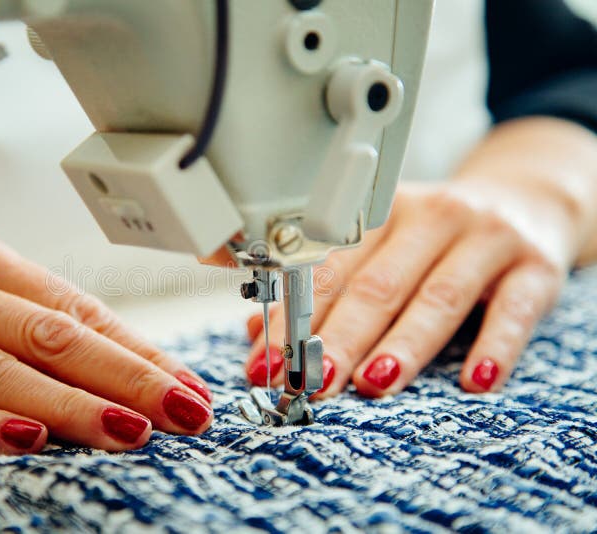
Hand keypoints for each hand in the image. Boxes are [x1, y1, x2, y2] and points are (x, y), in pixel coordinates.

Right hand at [0, 221, 212, 453]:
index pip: (74, 306)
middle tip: (183, 410)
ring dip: (69, 406)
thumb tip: (104, 364)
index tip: (185, 383)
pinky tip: (28, 440)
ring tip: (129, 431)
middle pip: (49, 335)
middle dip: (126, 377)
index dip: (136, 349)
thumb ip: (18, 318)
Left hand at [245, 179, 572, 397]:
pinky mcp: (535, 266)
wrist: (524, 198)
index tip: (269, 363)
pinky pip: (514, 309)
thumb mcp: (381, 250)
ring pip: (438, 296)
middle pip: (378, 285)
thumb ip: (328, 290)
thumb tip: (259, 332)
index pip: (329, 270)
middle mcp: (431, 218)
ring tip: (373, 384)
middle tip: (312, 382)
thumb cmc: (436, 238)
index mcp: (381, 215)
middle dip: (341, 338)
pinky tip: (473, 381)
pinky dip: (494, 347)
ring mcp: (485, 238)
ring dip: (403, 345)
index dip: (295, 319)